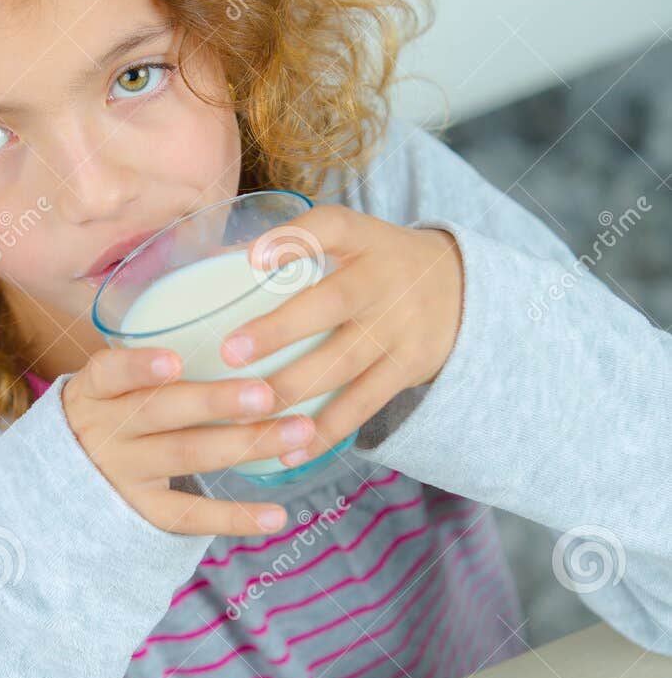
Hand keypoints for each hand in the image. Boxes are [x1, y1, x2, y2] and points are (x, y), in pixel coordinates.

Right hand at [61, 347, 319, 537]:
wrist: (62, 482)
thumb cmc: (111, 411)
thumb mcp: (110, 383)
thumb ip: (154, 356)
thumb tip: (238, 304)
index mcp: (96, 390)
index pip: (110, 373)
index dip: (139, 367)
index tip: (176, 360)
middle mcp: (106, 430)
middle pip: (161, 414)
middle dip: (216, 402)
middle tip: (267, 394)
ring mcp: (124, 473)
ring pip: (187, 456)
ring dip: (247, 444)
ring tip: (300, 432)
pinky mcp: (143, 511)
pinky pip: (191, 516)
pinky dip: (236, 517)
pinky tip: (278, 516)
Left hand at [218, 205, 463, 454]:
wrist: (463, 292)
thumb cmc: (380, 264)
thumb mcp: (354, 240)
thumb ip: (296, 246)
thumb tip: (215, 259)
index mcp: (363, 239)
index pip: (331, 226)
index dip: (293, 239)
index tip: (252, 259)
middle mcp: (382, 281)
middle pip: (330, 304)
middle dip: (278, 330)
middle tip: (230, 352)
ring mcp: (398, 328)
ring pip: (341, 364)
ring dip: (291, 390)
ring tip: (244, 412)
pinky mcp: (406, 370)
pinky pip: (361, 406)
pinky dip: (324, 433)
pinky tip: (287, 451)